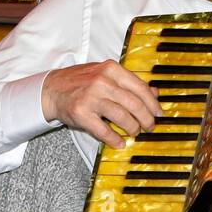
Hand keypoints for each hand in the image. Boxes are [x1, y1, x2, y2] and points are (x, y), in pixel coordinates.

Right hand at [41, 60, 161, 147]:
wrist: (52, 89)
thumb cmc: (81, 82)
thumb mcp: (106, 75)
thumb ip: (130, 82)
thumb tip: (155, 93)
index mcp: (111, 69)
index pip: (140, 87)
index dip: (153, 104)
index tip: (159, 114)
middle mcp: (101, 81)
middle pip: (134, 103)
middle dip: (146, 118)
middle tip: (149, 126)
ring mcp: (91, 97)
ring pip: (122, 117)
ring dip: (133, 128)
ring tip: (135, 132)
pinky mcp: (81, 113)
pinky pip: (104, 130)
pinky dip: (115, 139)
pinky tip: (120, 142)